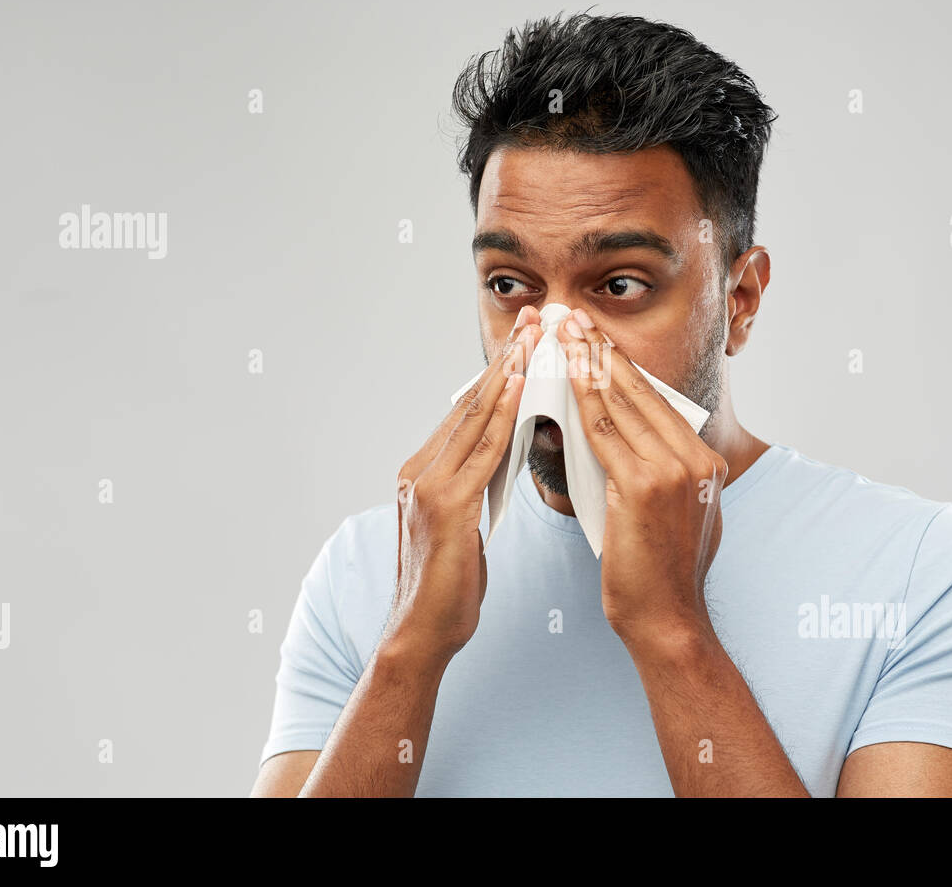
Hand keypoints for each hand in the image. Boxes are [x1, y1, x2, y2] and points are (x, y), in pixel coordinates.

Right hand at [386, 307, 542, 663]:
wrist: (424, 634)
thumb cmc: (449, 587)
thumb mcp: (463, 527)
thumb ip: (474, 488)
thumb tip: (502, 459)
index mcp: (422, 472)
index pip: (465, 412)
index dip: (496, 373)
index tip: (522, 340)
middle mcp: (419, 469)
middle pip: (469, 402)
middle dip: (503, 358)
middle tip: (531, 318)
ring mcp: (428, 484)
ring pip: (474, 417)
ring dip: (507, 373)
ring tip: (533, 336)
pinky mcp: (445, 504)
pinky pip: (483, 450)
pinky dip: (504, 414)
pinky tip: (523, 385)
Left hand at [555, 308, 727, 653]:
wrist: (667, 621)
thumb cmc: (661, 575)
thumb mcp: (676, 513)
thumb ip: (663, 473)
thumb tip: (636, 444)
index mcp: (707, 463)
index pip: (658, 402)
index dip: (624, 366)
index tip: (598, 337)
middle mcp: (697, 459)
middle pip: (641, 393)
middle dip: (604, 351)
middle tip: (575, 319)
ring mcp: (675, 470)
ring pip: (623, 406)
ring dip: (590, 364)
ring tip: (566, 334)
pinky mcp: (645, 486)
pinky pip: (606, 433)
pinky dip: (584, 400)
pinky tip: (567, 376)